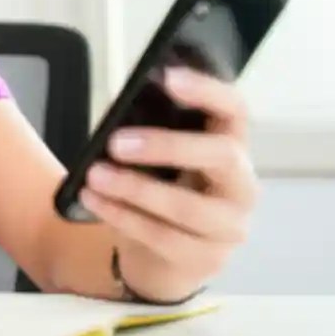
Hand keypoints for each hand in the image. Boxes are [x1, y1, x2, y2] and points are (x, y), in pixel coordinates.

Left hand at [78, 67, 257, 301]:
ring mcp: (229, 227)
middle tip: (116, 141)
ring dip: (133, 188)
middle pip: (222, 155)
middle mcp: (242, 186)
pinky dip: (121, 215)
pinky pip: (161, 236)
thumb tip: (118, 108)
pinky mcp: (205, 260)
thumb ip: (151, 132)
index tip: (168, 76)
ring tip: (94, 175)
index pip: (235, 110)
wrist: (165, 259)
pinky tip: (92, 200)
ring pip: (187, 206)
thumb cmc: (164, 192)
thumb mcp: (161, 162)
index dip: (207, 90)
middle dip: (168, 145)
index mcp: (232, 148)